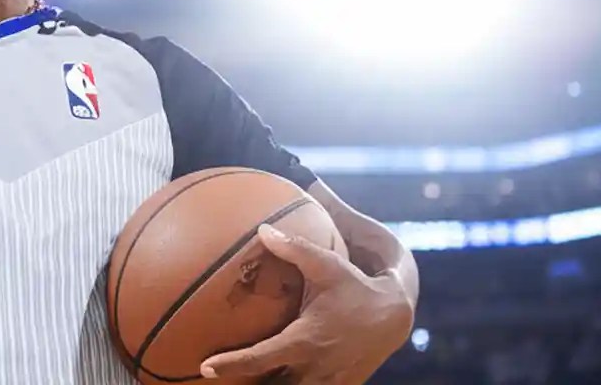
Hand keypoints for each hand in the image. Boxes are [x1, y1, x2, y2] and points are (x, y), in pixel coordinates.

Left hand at [199, 224, 414, 383]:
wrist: (394, 318)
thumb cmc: (355, 287)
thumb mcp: (328, 265)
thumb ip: (295, 248)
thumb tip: (263, 229)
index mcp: (306, 340)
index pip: (262, 358)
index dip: (233, 364)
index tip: (206, 366)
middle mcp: (314, 368)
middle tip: (215, 378)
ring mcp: (327, 383)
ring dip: (266, 384)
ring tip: (239, 382)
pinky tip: (269, 378)